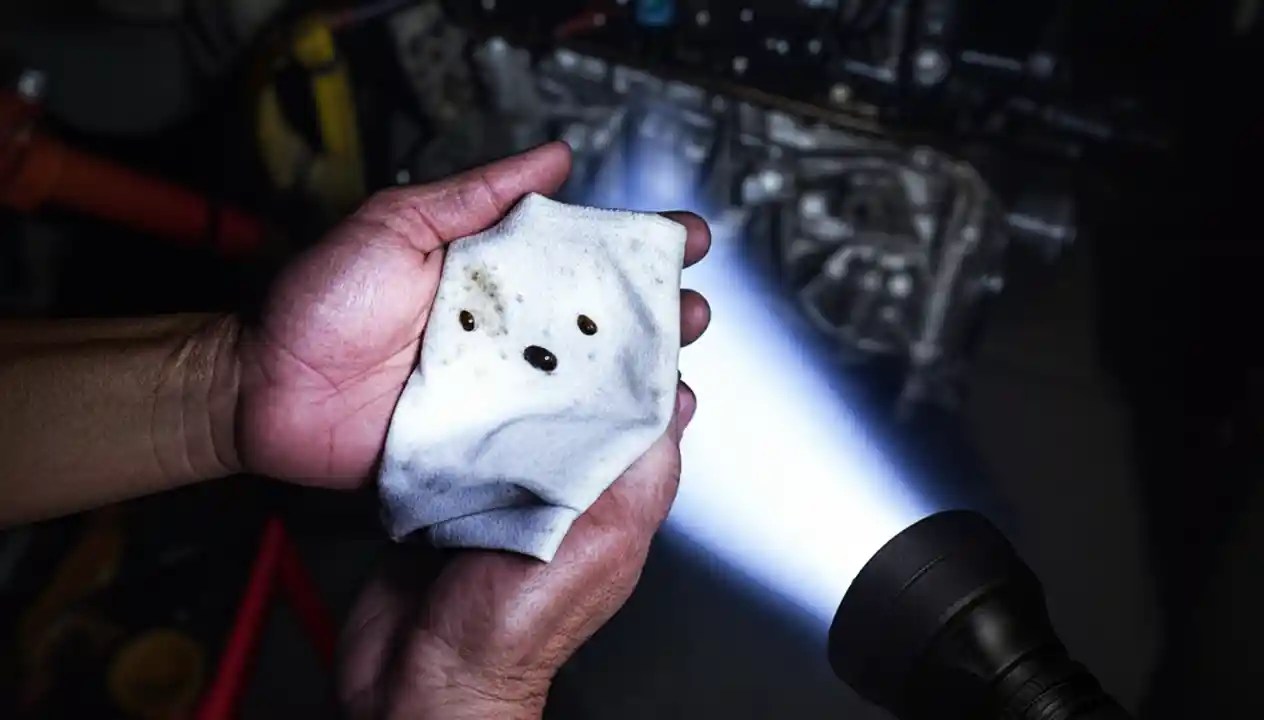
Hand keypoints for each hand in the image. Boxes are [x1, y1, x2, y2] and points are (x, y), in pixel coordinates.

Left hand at [240, 142, 713, 486]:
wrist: (263, 395)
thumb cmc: (316, 306)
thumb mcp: (395, 226)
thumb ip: (472, 195)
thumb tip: (549, 159)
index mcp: (493, 275)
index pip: (580, 255)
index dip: (637, 245)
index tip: (681, 237)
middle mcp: (506, 334)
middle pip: (599, 324)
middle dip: (658, 316)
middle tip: (692, 311)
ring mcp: (499, 393)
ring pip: (586, 386)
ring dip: (640, 381)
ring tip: (678, 375)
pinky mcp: (485, 445)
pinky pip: (548, 443)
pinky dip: (593, 443)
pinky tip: (632, 438)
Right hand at [335, 214, 711, 717]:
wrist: (424, 676)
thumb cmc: (516, 630)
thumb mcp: (603, 539)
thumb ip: (638, 469)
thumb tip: (674, 397)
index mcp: (619, 488)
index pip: (644, 393)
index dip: (646, 337)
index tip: (642, 281)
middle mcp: (567, 477)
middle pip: (579, 384)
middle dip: (573, 332)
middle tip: (564, 272)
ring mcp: (509, 477)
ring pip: (519, 393)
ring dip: (510, 354)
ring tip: (505, 299)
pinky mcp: (453, 481)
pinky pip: (462, 420)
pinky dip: (459, 390)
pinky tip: (452, 356)